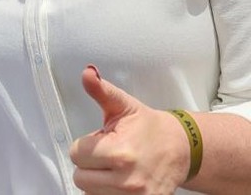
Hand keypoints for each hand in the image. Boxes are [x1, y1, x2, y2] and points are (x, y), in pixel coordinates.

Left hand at [69, 65, 188, 194]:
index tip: (101, 140)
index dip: (85, 145)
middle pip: (80, 177)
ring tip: (115, 166)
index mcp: (119, 152)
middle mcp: (126, 179)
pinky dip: (107, 191)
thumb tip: (87, 73)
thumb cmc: (149, 128)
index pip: (75, 154)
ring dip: (98, 179)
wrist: (182, 148)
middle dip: (90, 163)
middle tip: (108, 154)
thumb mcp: (123, 105)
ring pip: (90, 192)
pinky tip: (118, 179)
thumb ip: (100, 90)